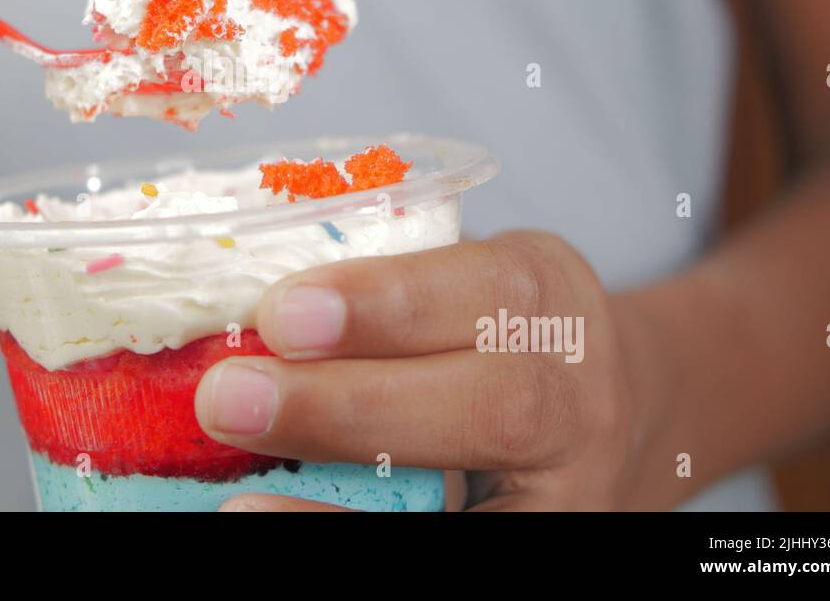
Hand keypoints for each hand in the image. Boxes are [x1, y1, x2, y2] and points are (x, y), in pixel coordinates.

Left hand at [195, 231, 646, 510]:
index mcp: (546, 294)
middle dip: (349, 405)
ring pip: (475, 505)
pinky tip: (282, 526)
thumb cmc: (491, 329)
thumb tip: (228, 311)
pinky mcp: (543, 539)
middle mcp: (577, 395)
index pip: (486, 289)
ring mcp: (570, 489)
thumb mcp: (457, 279)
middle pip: (494, 404)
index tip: (281, 312)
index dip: (383, 304)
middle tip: (228, 397)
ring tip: (242, 501)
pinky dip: (356, 540)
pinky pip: (456, 550)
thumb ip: (374, 292)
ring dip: (342, 507)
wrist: (601, 408)